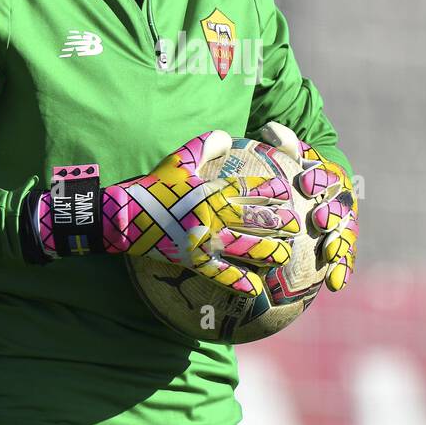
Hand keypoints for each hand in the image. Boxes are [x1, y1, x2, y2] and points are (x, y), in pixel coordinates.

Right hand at [33, 130, 300, 296]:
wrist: (128, 216)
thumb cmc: (155, 186)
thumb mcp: (178, 159)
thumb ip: (205, 144)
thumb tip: (228, 135)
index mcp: (212, 191)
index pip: (251, 189)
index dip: (273, 191)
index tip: (287, 192)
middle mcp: (214, 216)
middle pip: (257, 221)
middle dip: (281, 223)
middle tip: (298, 225)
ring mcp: (206, 241)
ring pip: (246, 248)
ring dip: (269, 252)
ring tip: (286, 254)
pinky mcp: (195, 261)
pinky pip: (222, 275)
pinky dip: (240, 282)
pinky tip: (257, 288)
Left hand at [257, 121, 358, 292]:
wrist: (305, 195)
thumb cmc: (292, 173)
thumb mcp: (286, 156)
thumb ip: (283, 144)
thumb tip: (271, 130)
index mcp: (329, 176)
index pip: (327, 174)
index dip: (318, 177)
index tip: (305, 183)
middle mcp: (340, 200)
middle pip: (341, 206)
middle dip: (333, 212)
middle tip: (320, 220)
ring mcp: (342, 224)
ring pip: (345, 234)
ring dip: (340, 245)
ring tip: (330, 256)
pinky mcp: (339, 246)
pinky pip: (343, 258)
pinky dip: (342, 270)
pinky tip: (335, 284)